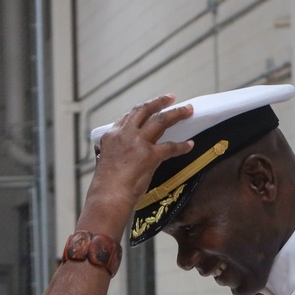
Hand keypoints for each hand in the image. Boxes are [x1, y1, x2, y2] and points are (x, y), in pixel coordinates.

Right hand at [81, 95, 194, 234]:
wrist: (108, 196)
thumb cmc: (105, 187)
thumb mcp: (105, 164)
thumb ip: (116, 155)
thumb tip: (124, 159)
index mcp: (111, 136)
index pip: (128, 117)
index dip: (141, 111)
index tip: (149, 107)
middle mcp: (124, 134)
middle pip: (144, 111)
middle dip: (159, 102)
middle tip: (171, 98)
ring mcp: (138, 143)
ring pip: (160, 120)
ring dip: (176, 113)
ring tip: (187, 109)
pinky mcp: (150, 155)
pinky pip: (170, 147)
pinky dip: (182, 146)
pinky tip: (190, 145)